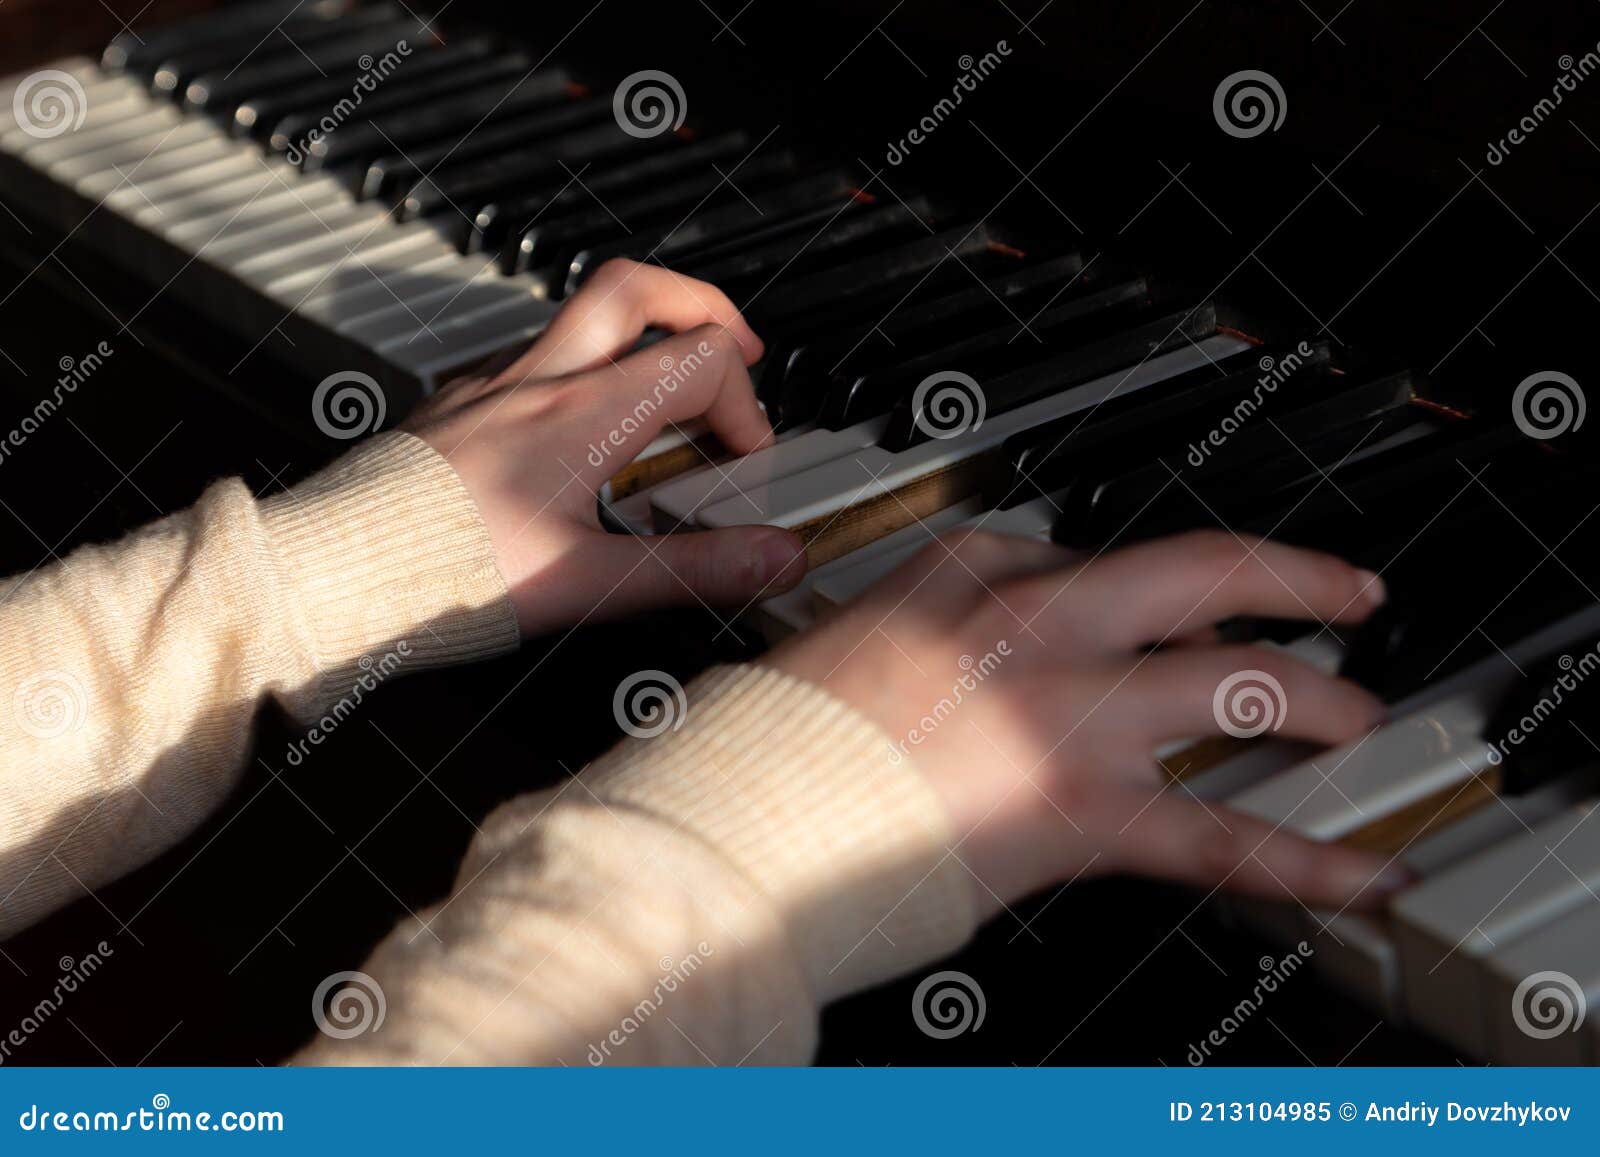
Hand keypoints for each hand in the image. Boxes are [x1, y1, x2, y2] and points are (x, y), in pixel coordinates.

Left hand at [404, 259, 805, 635]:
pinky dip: (574, 373)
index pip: (701, 360)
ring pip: (577, 317)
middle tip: (734, 348)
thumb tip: (774, 562)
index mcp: (582, 415)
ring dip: (637, 339)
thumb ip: (693, 570)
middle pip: (636, 288)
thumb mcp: (589, 585)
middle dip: (700, 307)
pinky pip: (527, 358)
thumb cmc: (442, 575)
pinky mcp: (453, 406)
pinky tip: (577, 434)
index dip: (745, 404)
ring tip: (663, 395)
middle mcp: (536, 382)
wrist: (333, 571)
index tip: (743, 461)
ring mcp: (490, 386)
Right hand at [765, 528, 1407, 916]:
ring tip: (1355, 717)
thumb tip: (990, 672)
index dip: (1156, 589)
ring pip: (1235, 682)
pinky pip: (1219, 833)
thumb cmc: (770, 745)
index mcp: (966, 571)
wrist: (739, 818)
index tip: (1186, 608)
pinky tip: (1361, 869)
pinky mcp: (1077, 806)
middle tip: (1341, 594)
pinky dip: (1305, 857)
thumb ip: (935, 641)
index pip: (1094, 556)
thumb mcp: (850, 645)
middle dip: (1293, 579)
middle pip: (1201, 572)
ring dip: (1315, 700)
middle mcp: (1031, 621)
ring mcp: (1063, 707)